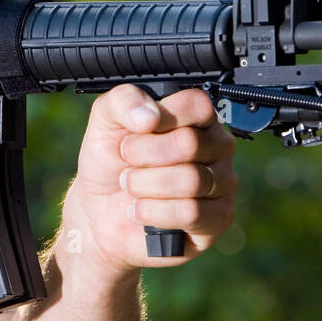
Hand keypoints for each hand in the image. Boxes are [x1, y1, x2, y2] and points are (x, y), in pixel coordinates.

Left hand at [64, 84, 238, 276]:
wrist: (99, 210)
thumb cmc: (110, 162)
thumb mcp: (105, 121)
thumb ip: (124, 101)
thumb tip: (150, 116)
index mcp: (197, 117)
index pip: (198, 105)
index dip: (162, 118)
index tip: (135, 130)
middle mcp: (217, 147)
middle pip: (190, 144)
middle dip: (143, 155)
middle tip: (127, 161)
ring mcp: (222, 183)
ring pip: (191, 180)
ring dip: (145, 185)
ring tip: (131, 186)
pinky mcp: (217, 219)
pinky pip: (192, 213)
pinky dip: (154, 213)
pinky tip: (140, 210)